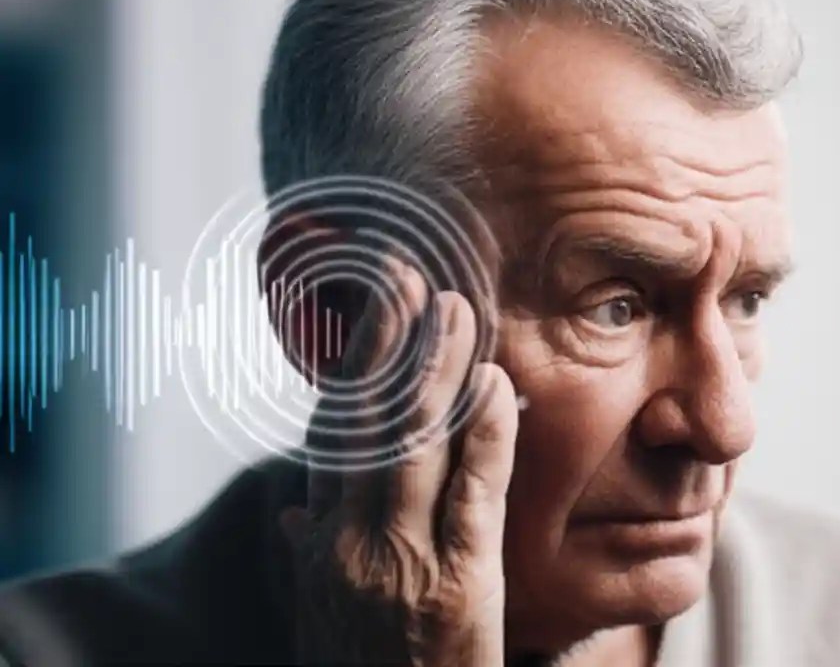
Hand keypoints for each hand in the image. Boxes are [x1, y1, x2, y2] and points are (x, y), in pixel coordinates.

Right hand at [277, 256, 518, 665]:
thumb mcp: (322, 612)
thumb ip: (310, 554)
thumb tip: (295, 510)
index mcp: (321, 541)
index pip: (333, 434)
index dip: (352, 366)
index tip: (370, 309)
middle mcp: (351, 541)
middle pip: (369, 422)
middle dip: (388, 344)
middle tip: (407, 276)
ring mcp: (404, 558)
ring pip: (417, 444)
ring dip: (436, 368)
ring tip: (454, 307)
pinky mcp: (459, 581)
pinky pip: (473, 492)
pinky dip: (485, 433)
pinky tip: (495, 383)